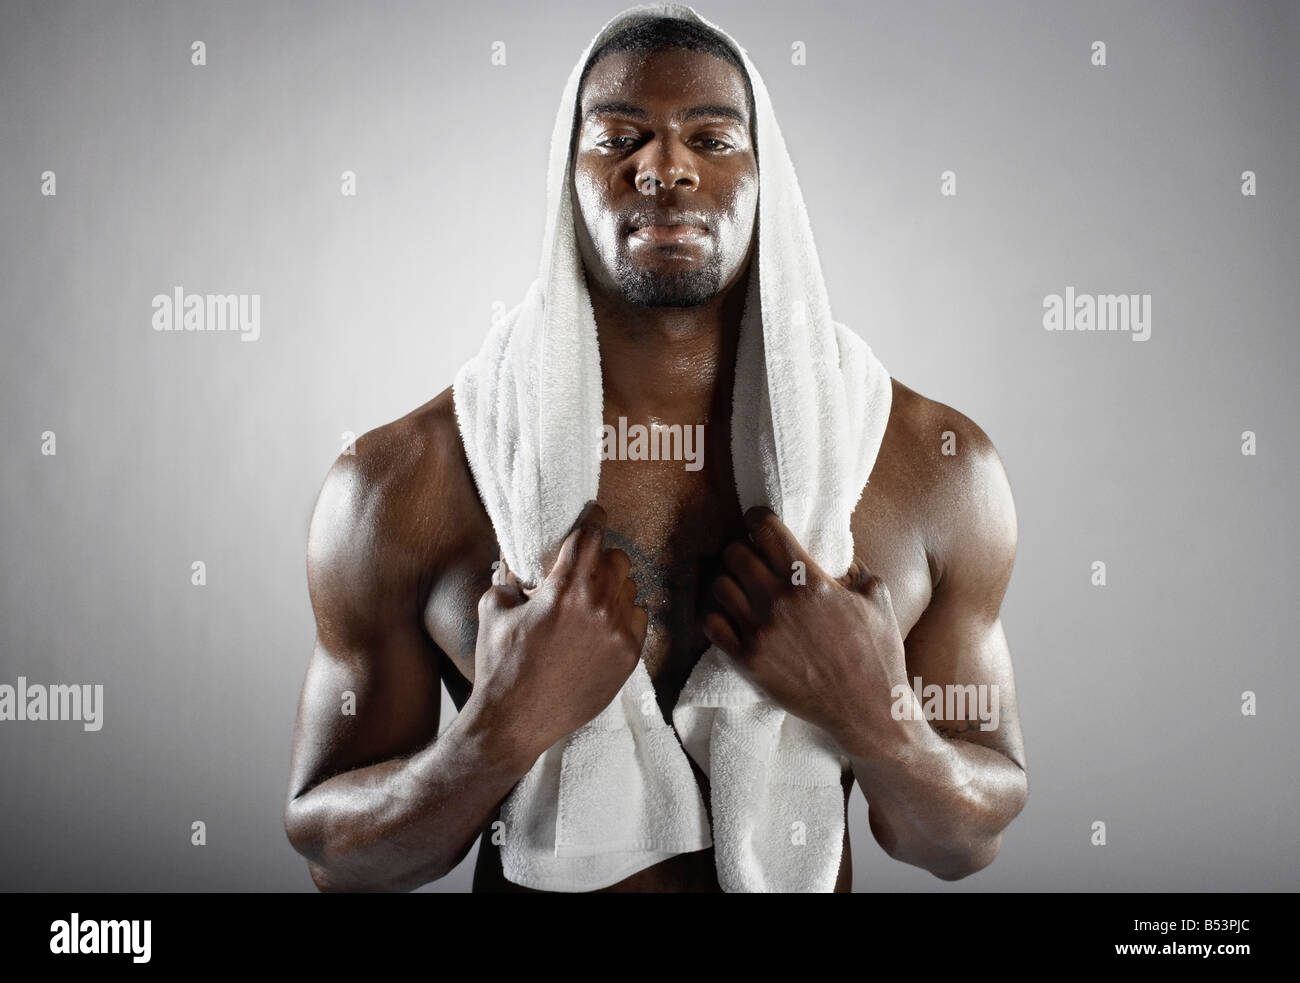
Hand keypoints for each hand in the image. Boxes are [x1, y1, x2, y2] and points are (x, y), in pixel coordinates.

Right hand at [469, 501, 648, 762]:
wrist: (516, 721)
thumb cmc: (501, 666)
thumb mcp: (492, 611)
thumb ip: (507, 576)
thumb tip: (516, 558)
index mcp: (564, 589)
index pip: (590, 535)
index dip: (593, 519)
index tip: (594, 514)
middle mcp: (598, 606)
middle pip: (617, 558)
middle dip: (601, 557)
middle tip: (585, 568)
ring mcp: (618, 633)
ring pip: (630, 588)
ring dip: (613, 587)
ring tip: (592, 600)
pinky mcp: (628, 658)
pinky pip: (639, 618)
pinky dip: (624, 615)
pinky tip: (604, 624)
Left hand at [701, 505, 907, 743]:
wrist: (867, 710)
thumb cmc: (877, 653)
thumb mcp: (877, 597)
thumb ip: (854, 569)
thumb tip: (836, 557)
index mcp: (809, 580)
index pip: (765, 529)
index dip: (758, 518)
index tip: (758, 521)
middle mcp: (778, 601)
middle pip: (735, 554)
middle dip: (742, 549)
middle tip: (750, 557)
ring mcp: (759, 632)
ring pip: (719, 586)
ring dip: (728, 581)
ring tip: (740, 587)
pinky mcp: (747, 660)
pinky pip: (710, 624)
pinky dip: (716, 615)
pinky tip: (729, 615)